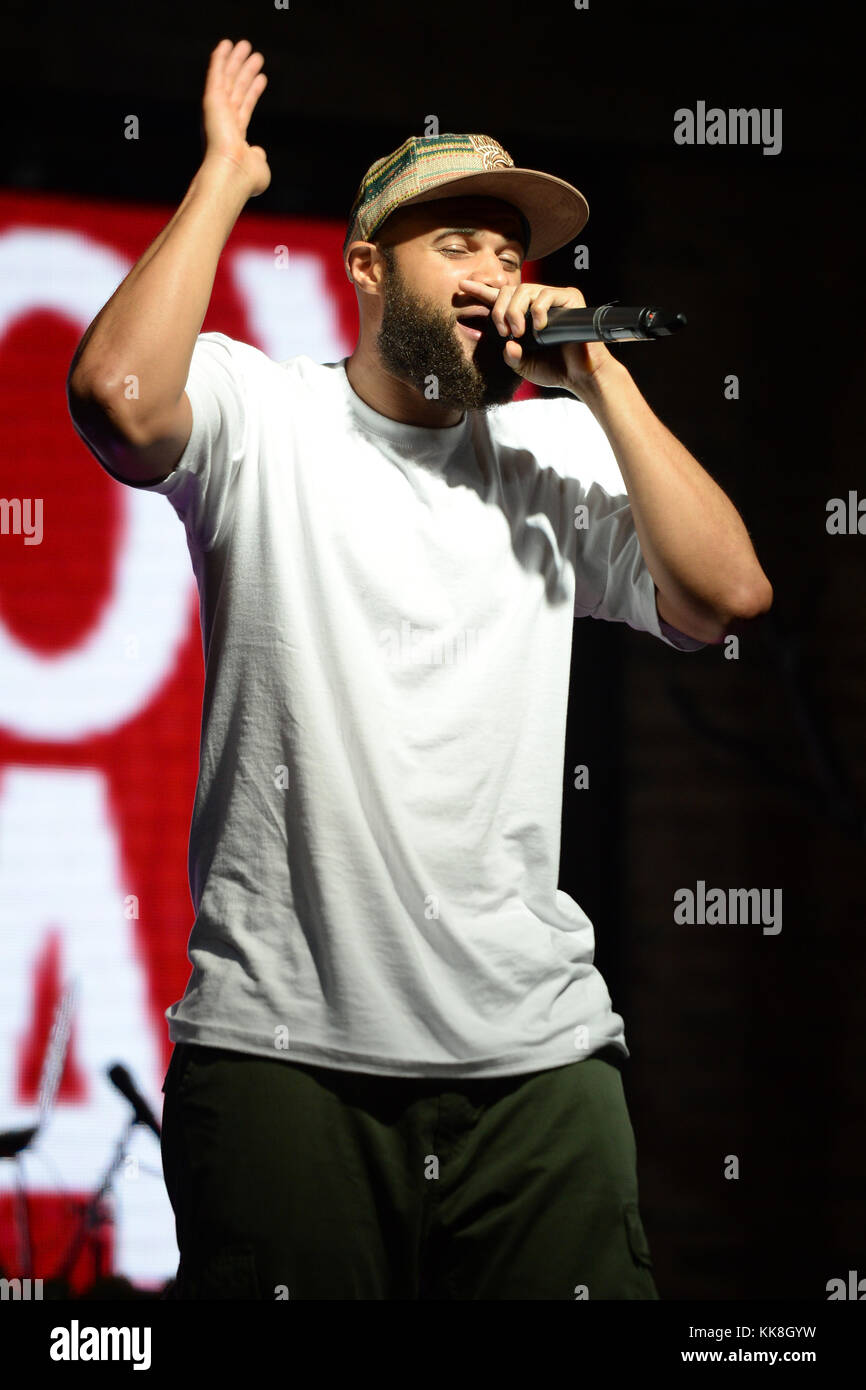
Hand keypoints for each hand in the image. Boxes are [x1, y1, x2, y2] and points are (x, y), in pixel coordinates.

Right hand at [201, 38, 270, 196]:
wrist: (232, 174)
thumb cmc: (246, 178)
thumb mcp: (259, 167)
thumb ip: (259, 158)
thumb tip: (259, 153)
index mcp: (233, 136)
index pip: (245, 108)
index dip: (253, 92)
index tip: (261, 78)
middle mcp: (223, 121)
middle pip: (237, 89)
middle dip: (245, 72)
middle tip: (255, 55)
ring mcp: (217, 110)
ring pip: (228, 79)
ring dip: (236, 61)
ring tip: (247, 45)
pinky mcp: (212, 101)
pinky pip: (216, 74)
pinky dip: (220, 59)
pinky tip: (226, 44)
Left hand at [458, 277, 615, 394]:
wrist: (580, 376)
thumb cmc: (555, 369)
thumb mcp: (523, 365)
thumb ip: (511, 356)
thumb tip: (507, 344)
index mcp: (524, 315)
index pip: (501, 298)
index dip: (482, 291)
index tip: (462, 287)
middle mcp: (538, 303)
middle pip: (510, 290)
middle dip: (500, 310)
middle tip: (503, 331)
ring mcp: (554, 299)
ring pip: (525, 290)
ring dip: (515, 311)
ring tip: (519, 332)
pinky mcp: (570, 298)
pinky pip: (546, 295)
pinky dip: (538, 310)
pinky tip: (539, 327)